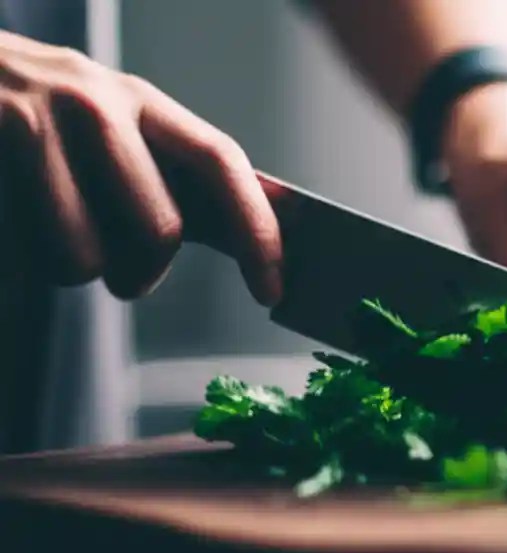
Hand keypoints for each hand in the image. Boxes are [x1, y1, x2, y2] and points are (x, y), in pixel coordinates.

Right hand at [0, 31, 280, 303]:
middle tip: (121, 273)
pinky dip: (29, 261)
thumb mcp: (113, 138)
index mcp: (142, 102)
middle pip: (161, 228)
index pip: (223, 163)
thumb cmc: (36, 127)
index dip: (257, 230)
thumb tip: (268, 227)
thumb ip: (181, 181)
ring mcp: (40, 120)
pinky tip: (16, 220)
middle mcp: (99, 101)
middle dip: (144, 272)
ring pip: (88, 255)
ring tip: (52, 238)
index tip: (271, 288)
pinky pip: (31, 248)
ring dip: (75, 271)